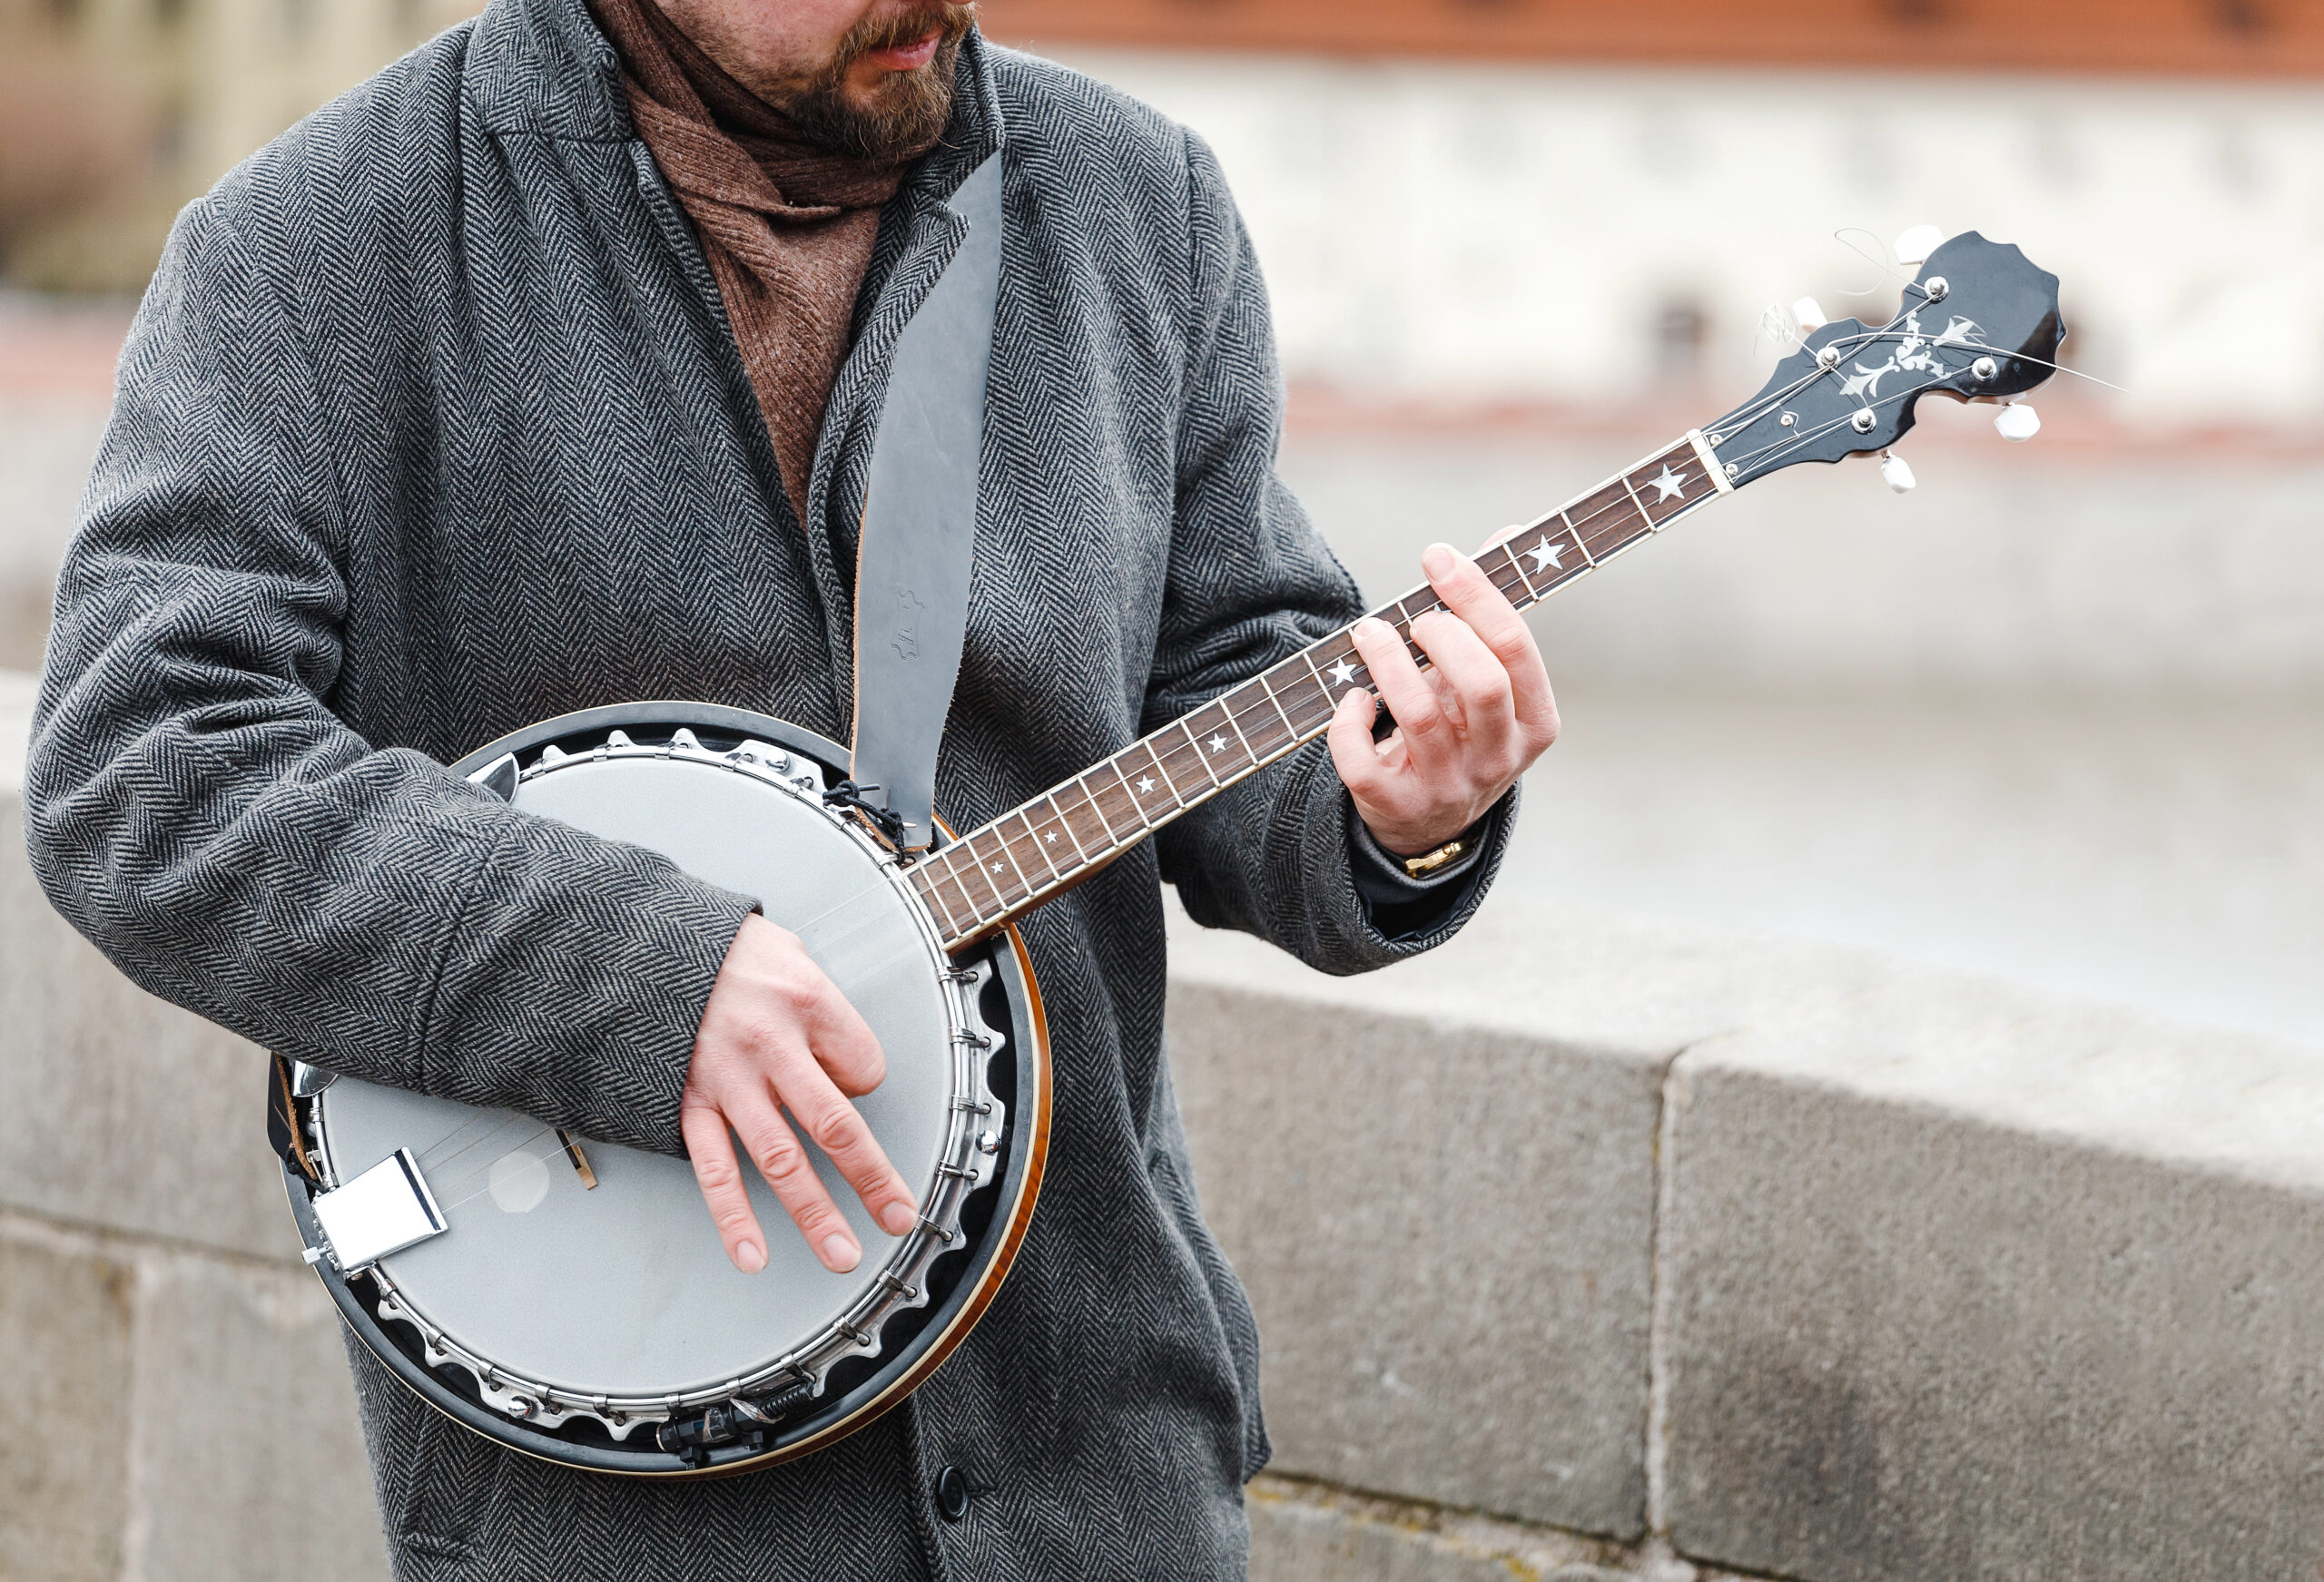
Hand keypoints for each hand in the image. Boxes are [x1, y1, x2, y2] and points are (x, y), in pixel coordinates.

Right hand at [681, 913, 918, 1273]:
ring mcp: (728, 1079)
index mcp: (807, 1001)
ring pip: (782, 1159)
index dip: (864, 1081)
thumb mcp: (787, 950)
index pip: (865, 1066)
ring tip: (841, 1256)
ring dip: (815, 1214)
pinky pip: (714, 1167)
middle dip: (872, 1179)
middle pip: (836, 1124)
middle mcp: (772, 1045)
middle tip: (897, 1218)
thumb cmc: (720, 948)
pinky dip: (733, 1217)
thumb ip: (820, 1002)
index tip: (849, 1079)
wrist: (635, 941)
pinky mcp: (688, 1102)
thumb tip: (843, 1055)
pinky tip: (752, 1253)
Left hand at [1327, 542, 1559, 856]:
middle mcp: (1498, 759)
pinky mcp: (1396, 806)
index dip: (1475, 595)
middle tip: (1414, 619)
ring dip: (1386, 661)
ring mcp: (1448, 788)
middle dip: (1442, 635)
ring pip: (1420, 716)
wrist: (1428, 819)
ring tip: (1369, 633)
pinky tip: (1352, 699)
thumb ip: (1491, 613)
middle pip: (1481, 683)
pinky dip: (1349, 721)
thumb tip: (1508, 534)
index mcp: (1535, 722)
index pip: (1514, 648)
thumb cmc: (1459, 726)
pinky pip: (1364, 762)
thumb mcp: (1487, 678)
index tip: (1438, 557)